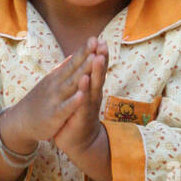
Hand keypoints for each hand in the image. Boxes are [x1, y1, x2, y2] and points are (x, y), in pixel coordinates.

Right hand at [0, 38, 102, 153]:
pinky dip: (74, 101)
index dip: (84, 50)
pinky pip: (65, 108)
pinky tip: (82, 95)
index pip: (73, 61)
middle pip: (73, 69)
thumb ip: (64, 69)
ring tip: (93, 59)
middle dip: (86, 56)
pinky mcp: (54, 115)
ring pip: (71, 84)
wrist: (20, 121)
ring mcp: (55, 99)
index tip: (95, 37)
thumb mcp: (50, 82)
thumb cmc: (39, 100)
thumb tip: (75, 55)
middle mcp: (56, 85)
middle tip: (96, 42)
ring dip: (82, 72)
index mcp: (57, 77)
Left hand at [52, 38, 108, 158]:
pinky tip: (84, 82)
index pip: (95, 68)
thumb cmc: (78, 115)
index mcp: (91, 88)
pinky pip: (83, 102)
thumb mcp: (82, 96)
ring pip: (93, 86)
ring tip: (97, 57)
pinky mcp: (82, 116)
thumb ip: (85, 79)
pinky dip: (83, 92)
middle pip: (98, 74)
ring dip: (95, 72)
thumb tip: (87, 62)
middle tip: (103, 43)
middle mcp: (93, 95)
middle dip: (100, 58)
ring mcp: (89, 106)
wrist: (79, 142)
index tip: (98, 39)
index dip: (97, 54)